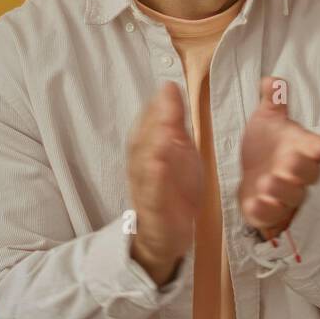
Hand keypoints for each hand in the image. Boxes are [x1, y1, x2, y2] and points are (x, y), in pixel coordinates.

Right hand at [126, 81, 203, 284]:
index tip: (169, 87)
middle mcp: (141, 167)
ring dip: (152, 145)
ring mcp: (144, 189)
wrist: (168, 232)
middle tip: (168, 99)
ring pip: (143, 165)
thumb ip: (173, 120)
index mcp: (146, 150)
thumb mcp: (178, 149)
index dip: (156, 106)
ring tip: (165, 127)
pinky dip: (153, 181)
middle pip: (142, 140)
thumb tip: (169, 86)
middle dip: (154, 120)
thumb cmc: (173, 185)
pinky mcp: (152, 211)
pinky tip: (158, 166)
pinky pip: (151, 195)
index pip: (146, 123)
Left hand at [238, 77, 319, 238]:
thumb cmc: (266, 147)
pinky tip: (255, 203)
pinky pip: (272, 216)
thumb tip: (272, 80)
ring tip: (267, 182)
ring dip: (282, 190)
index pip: (319, 149)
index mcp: (301, 149)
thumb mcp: (267, 121)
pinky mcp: (269, 213)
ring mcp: (285, 195)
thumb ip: (272, 102)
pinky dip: (265, 211)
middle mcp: (297, 174)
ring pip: (292, 197)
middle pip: (309, 174)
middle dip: (300, 169)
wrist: (253, 177)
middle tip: (287, 161)